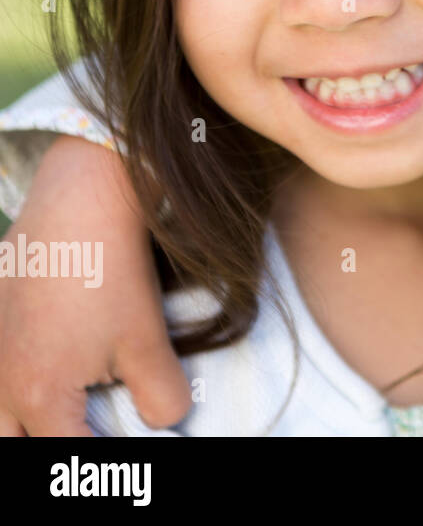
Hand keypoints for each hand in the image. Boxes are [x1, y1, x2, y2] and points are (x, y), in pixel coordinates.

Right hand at [0, 136, 190, 434]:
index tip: (119, 452)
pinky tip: (43, 362)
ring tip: (63, 411)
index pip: (60, 460)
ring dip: (22, 421)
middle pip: (10, 443)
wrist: (78, 204)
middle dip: (44, 447)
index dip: (94, 463)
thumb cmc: (112, 273)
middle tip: (84, 437)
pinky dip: (12, 385)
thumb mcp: (149, 343)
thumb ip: (161, 398)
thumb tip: (164, 423)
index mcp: (39, 396)